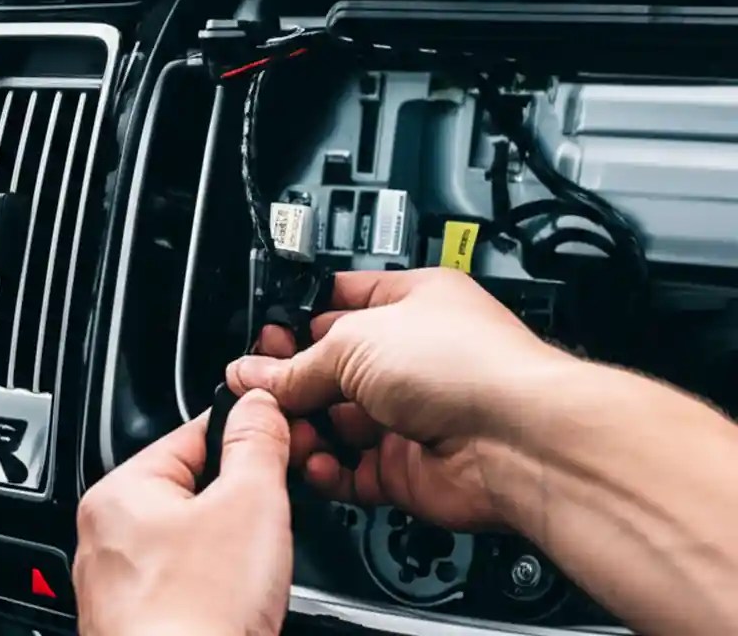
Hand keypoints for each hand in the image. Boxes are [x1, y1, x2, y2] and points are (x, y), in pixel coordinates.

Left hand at [74, 391, 292, 635]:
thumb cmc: (199, 615)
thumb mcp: (250, 504)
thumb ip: (258, 444)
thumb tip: (260, 404)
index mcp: (119, 494)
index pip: (191, 434)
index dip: (245, 436)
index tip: (281, 442)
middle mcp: (105, 538)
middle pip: (191, 490)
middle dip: (238, 503)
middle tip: (268, 523)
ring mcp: (117, 588)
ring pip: (188, 542)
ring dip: (227, 550)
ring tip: (249, 574)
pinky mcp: (136, 626)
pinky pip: (183, 587)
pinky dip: (213, 591)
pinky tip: (233, 608)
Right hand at [227, 268, 576, 531]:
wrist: (518, 440)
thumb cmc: (470, 366)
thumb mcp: (356, 342)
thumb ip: (297, 364)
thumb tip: (255, 374)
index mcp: (410, 303)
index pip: (337, 305)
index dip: (294, 323)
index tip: (259, 341)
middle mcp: (410, 358)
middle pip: (328, 370)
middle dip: (289, 382)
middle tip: (256, 389)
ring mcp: (409, 415)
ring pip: (333, 425)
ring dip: (303, 429)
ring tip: (280, 430)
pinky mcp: (405, 468)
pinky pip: (349, 472)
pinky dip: (327, 470)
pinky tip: (314, 461)